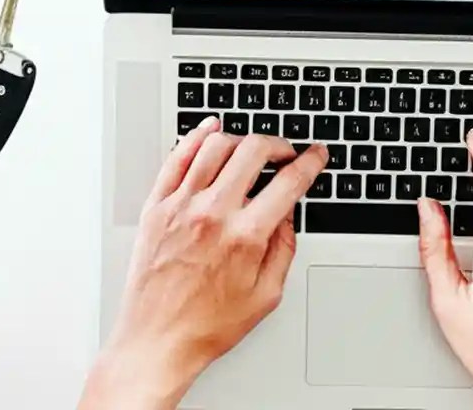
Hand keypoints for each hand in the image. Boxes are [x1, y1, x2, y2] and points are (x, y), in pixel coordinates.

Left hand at [81, 121, 327, 408]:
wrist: (157, 341)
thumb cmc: (206, 326)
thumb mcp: (266, 295)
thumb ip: (283, 248)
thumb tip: (287, 214)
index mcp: (245, 236)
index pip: (288, 182)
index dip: (310, 162)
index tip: (316, 155)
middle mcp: (212, 214)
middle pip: (253, 150)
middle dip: (279, 144)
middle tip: (286, 152)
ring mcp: (181, 207)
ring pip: (215, 145)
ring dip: (241, 139)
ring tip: (251, 148)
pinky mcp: (156, 207)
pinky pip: (177, 157)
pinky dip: (196, 136)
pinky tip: (210, 131)